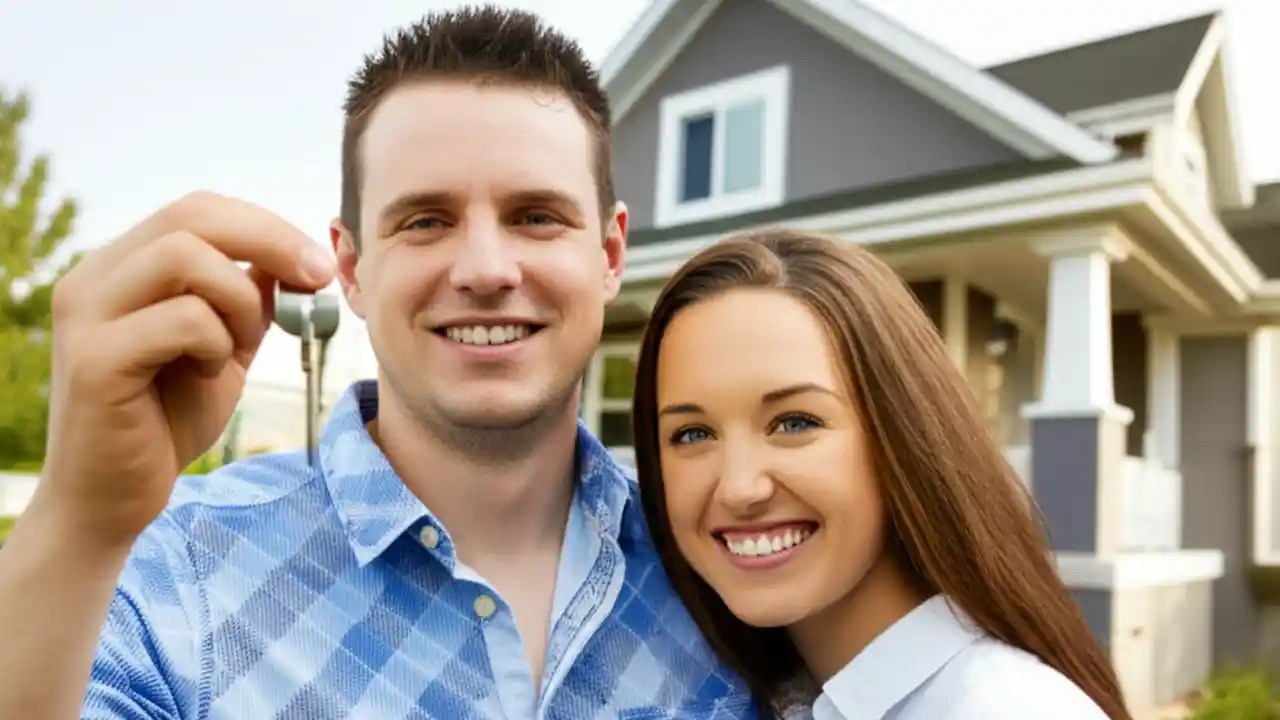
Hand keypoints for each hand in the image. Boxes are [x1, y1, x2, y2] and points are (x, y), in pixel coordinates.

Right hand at [33, 191, 335, 546]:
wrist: (114, 499)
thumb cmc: (167, 420)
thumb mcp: (224, 346)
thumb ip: (247, 298)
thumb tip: (293, 255)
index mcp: (121, 267)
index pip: (198, 209)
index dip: (266, 226)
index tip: (317, 264)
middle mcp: (94, 279)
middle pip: (191, 216)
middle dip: (270, 242)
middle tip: (316, 280)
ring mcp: (87, 315)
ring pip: (185, 257)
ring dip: (240, 299)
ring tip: (239, 346)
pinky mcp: (95, 359)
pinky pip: (181, 319)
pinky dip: (216, 341)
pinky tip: (210, 372)